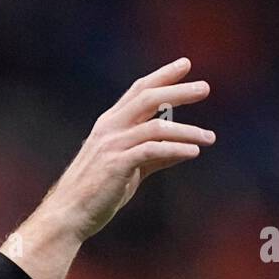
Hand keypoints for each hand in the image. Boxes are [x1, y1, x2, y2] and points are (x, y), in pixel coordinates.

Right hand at [0, 58, 214, 278]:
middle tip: (205, 88)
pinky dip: (176, 150)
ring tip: (209, 137)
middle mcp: (109, 128)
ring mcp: (112, 145)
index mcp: (109, 124)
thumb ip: (155, 156)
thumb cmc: (97, 193)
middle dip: (178, 90)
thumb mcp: (130, 169)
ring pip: (156, 126)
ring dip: (187, 130)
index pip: (138, 91)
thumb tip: (186, 150)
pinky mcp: (117, 163)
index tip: (185, 64)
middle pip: (148, 98)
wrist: (69, 214)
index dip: (162, 76)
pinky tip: (194, 153)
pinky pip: (152, 150)